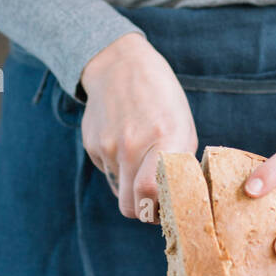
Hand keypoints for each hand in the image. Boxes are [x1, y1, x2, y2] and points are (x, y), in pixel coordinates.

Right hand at [79, 32, 197, 221]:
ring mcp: (107, 146)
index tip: (167, 208)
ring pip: (120, 191)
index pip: (151, 193)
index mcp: (163, 138)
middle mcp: (131, 145)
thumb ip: (179, 162)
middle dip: (144, 210)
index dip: (158, 211)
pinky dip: (118, 167)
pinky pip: (108, 172)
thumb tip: (176, 198)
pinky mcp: (92, 145)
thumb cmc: (160, 96)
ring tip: (141, 158)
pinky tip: (125, 142)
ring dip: (131, 185)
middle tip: (155, 199)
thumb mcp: (182, 124)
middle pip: (131, 207)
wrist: (119, 65)